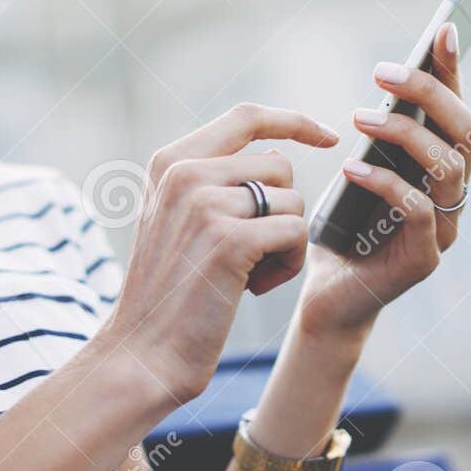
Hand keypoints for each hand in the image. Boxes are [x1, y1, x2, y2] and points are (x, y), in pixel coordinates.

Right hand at [100, 103, 339, 405]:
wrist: (143, 353)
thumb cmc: (171, 291)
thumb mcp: (177, 218)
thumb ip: (214, 179)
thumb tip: (279, 153)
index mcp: (171, 161)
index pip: (247, 117)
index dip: (294, 121)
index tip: (327, 135)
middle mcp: (185, 173)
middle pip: (279, 166)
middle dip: (283, 209)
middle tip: (253, 254)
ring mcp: (205, 204)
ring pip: (292, 200)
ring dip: (286, 242)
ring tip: (250, 274)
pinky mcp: (230, 240)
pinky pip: (296, 232)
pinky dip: (289, 263)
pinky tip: (255, 288)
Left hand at [297, 22, 470, 339]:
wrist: (326, 297)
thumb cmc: (342, 229)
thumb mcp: (358, 171)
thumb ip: (376, 136)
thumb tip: (386, 82)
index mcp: (441, 170)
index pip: (457, 111)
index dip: (454, 71)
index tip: (442, 29)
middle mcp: (454, 196)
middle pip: (464, 131)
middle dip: (428, 93)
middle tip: (382, 72)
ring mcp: (444, 229)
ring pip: (447, 166)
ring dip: (404, 134)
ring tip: (360, 118)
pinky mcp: (424, 259)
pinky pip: (417, 210)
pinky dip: (386, 183)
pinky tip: (352, 170)